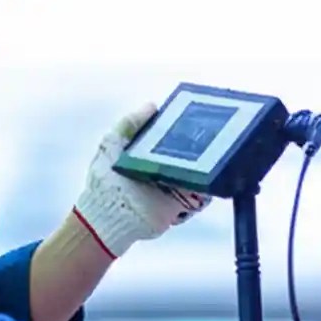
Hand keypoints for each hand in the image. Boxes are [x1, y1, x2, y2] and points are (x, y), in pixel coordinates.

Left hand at [73, 103, 211, 257]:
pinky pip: (201, 196)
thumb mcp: (111, 143)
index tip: (195, 118)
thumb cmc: (104, 177)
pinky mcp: (180, 206)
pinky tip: (210, 178)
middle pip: (192, 154)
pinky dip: (207, 188)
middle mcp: (165, 168)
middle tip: (211, 137)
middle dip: (203, 146)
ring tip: (216, 156)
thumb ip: (130, 123)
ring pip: (201, 173)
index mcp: (151, 152)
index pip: (174, 137)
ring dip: (209, 166)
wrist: (106, 215)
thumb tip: (153, 106)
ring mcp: (174, 187)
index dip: (184, 128)